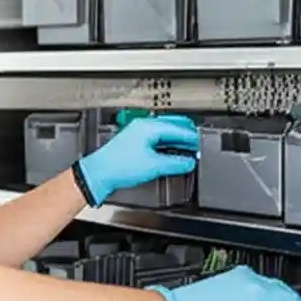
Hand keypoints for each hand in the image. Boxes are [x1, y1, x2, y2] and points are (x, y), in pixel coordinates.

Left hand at [78, 115, 198, 205]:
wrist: (99, 174)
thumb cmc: (119, 166)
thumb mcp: (154, 166)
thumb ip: (175, 163)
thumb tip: (189, 162)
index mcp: (149, 127)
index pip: (177, 129)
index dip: (191, 138)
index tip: (201, 144)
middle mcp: (143, 126)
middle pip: (171, 126)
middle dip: (185, 135)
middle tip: (197, 143)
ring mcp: (137, 133)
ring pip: (163, 132)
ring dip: (176, 140)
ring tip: (187, 149)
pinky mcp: (133, 142)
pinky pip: (156, 139)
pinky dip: (166, 144)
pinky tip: (170, 153)